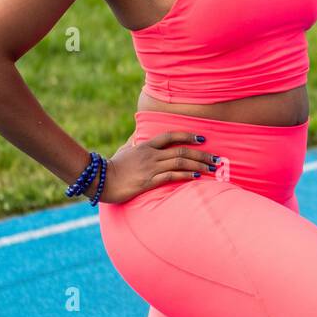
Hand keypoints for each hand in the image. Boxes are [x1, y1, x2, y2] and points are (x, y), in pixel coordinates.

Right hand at [94, 132, 218, 204]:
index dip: (188, 136)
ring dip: (199, 165)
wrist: (100, 180)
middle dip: (202, 154)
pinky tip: (196, 177)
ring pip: (180, 163)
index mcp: (146, 146)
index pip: (170, 136)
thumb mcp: (123, 150)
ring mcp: (150, 167)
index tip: (203, 139)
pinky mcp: (149, 181)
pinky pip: (171, 176)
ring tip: (212, 169)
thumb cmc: (112, 166)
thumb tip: (137, 135)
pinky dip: (185, 176)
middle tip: (216, 159)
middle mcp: (151, 154)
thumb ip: (133, 142)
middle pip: (181, 151)